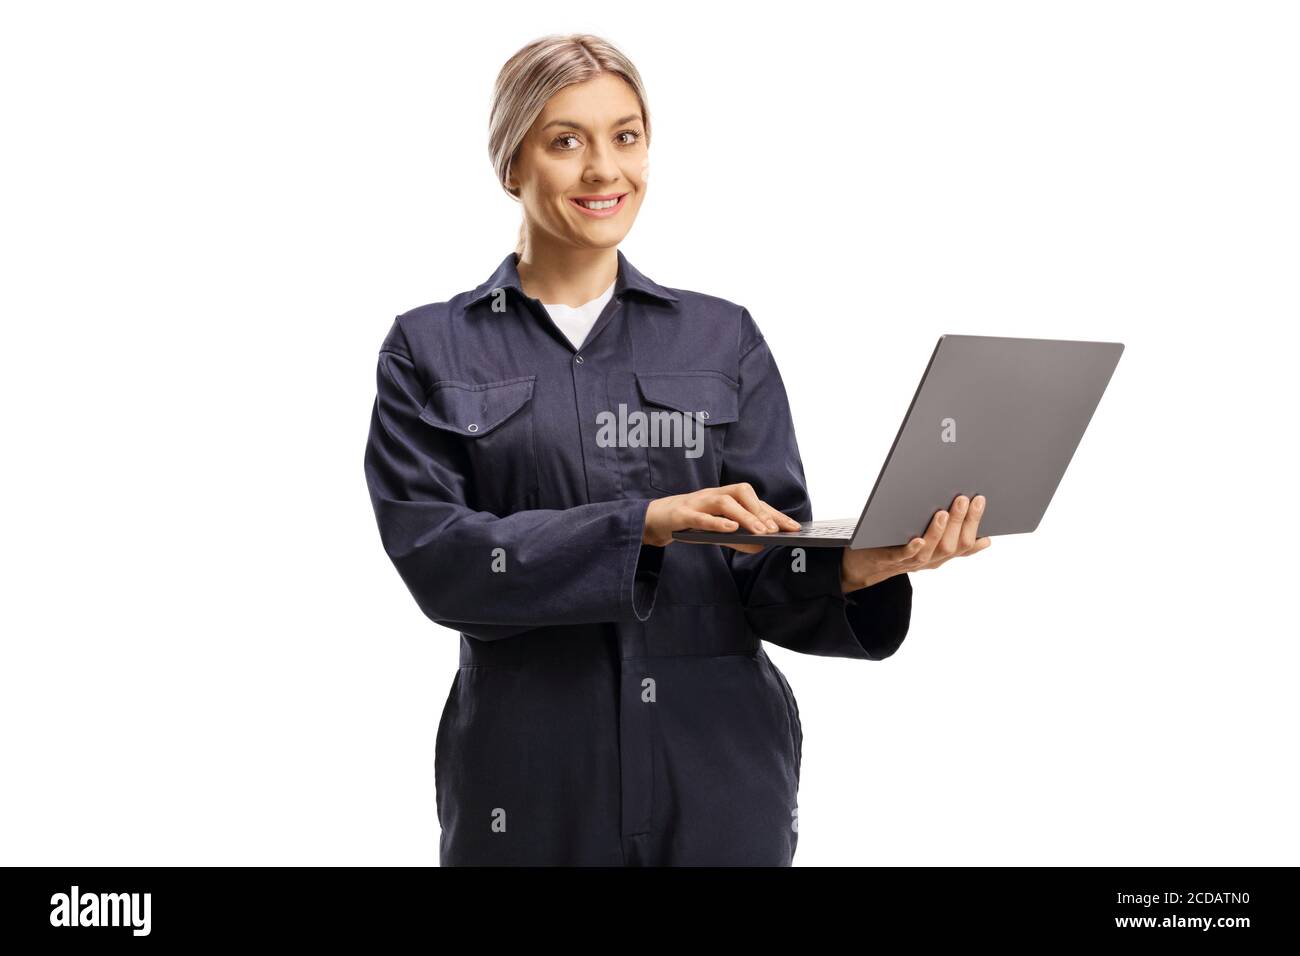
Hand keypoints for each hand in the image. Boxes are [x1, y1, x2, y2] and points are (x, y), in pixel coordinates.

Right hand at [643, 482, 801, 552]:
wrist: (653, 520)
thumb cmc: (690, 523)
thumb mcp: (717, 530)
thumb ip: (738, 537)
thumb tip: (761, 545)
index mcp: (725, 496)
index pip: (755, 501)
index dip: (775, 513)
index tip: (794, 527)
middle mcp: (713, 494)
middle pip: (742, 493)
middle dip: (761, 511)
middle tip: (776, 530)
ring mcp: (697, 501)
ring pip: (724, 502)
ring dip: (744, 516)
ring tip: (760, 532)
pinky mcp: (681, 513)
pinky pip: (700, 516)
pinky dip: (716, 521)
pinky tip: (730, 529)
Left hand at [840, 494, 991, 590]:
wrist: (863, 566)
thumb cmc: (895, 545)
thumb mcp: (924, 540)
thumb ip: (944, 532)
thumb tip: (971, 519)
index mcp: (938, 554)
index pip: (964, 544)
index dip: (975, 525)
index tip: (982, 503)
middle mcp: (928, 560)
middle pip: (951, 546)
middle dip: (961, 522)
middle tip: (966, 499)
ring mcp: (909, 561)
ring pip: (931, 551)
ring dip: (939, 532)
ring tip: (944, 512)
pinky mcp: (888, 560)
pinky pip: (903, 556)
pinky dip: (912, 549)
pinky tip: (918, 539)